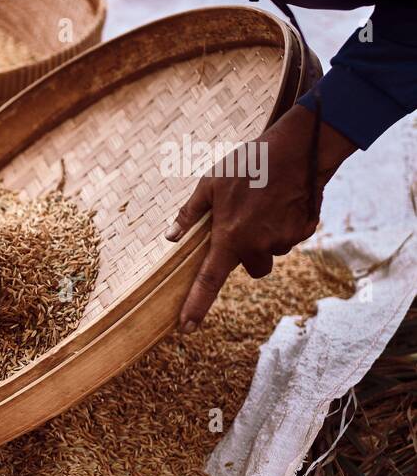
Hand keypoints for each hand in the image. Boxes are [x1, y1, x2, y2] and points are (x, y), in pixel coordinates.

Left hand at [164, 104, 356, 331]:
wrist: (297, 149)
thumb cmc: (248, 164)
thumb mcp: (209, 184)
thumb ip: (189, 214)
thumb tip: (171, 237)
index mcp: (229, 238)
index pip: (208, 281)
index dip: (196, 306)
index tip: (187, 327)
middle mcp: (257, 246)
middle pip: (253, 268)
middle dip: (248, 255)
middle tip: (245, 224)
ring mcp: (283, 240)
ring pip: (272, 251)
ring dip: (267, 236)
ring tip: (265, 204)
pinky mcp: (304, 231)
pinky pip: (291, 236)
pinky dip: (286, 224)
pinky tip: (283, 201)